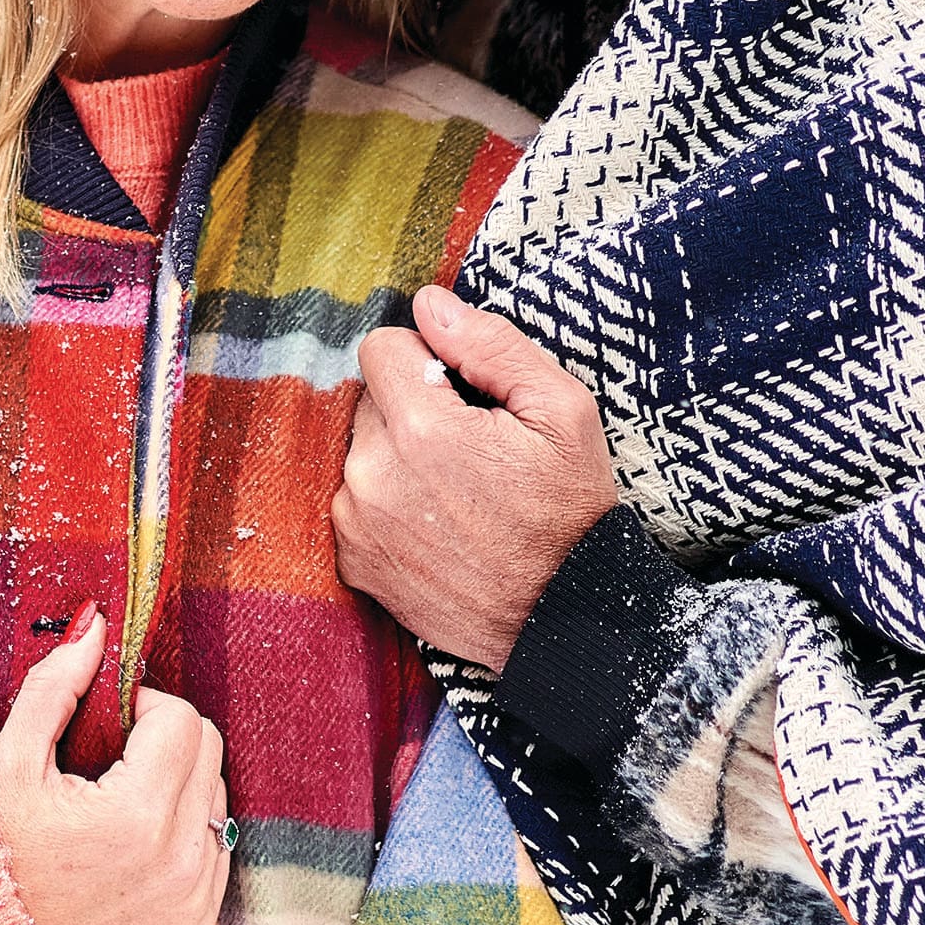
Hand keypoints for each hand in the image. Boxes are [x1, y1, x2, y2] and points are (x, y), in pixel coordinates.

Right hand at [0, 612, 230, 924]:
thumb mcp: (10, 761)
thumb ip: (55, 687)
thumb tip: (96, 629)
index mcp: (136, 815)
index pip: (181, 720)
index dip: (142, 708)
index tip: (104, 724)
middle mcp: (179, 860)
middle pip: (209, 752)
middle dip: (164, 739)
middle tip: (111, 758)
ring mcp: (193, 897)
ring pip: (217, 799)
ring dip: (177, 785)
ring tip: (118, 803)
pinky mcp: (196, 924)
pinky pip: (215, 848)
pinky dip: (183, 834)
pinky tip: (133, 842)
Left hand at [333, 285, 620, 668]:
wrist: (564, 620)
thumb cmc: (570, 515)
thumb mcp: (562, 414)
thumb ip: (491, 345)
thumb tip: (429, 303)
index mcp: (419, 429)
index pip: (380, 348)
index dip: (425, 360)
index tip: (462, 392)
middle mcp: (371, 475)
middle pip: (369, 400)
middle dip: (411, 409)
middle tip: (471, 448)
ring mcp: (356, 523)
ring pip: (361, 452)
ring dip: (397, 457)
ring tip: (458, 492)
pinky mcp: (354, 561)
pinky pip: (355, 502)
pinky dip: (387, 504)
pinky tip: (438, 524)